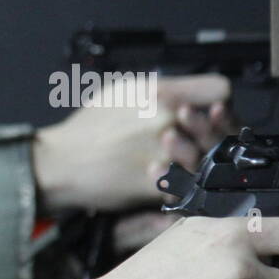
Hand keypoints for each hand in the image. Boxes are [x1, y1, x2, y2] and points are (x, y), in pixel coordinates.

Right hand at [33, 74, 232, 214]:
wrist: (58, 164)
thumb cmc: (83, 132)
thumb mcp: (120, 92)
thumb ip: (159, 89)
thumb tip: (187, 95)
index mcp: (158, 92)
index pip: (220, 90)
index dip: (219, 104)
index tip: (211, 114)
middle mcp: (164, 117)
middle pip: (216, 128)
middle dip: (208, 138)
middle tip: (197, 145)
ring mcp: (162, 150)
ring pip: (205, 159)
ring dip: (196, 165)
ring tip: (179, 166)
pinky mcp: (156, 181)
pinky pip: (187, 186)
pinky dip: (180, 188)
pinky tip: (167, 184)